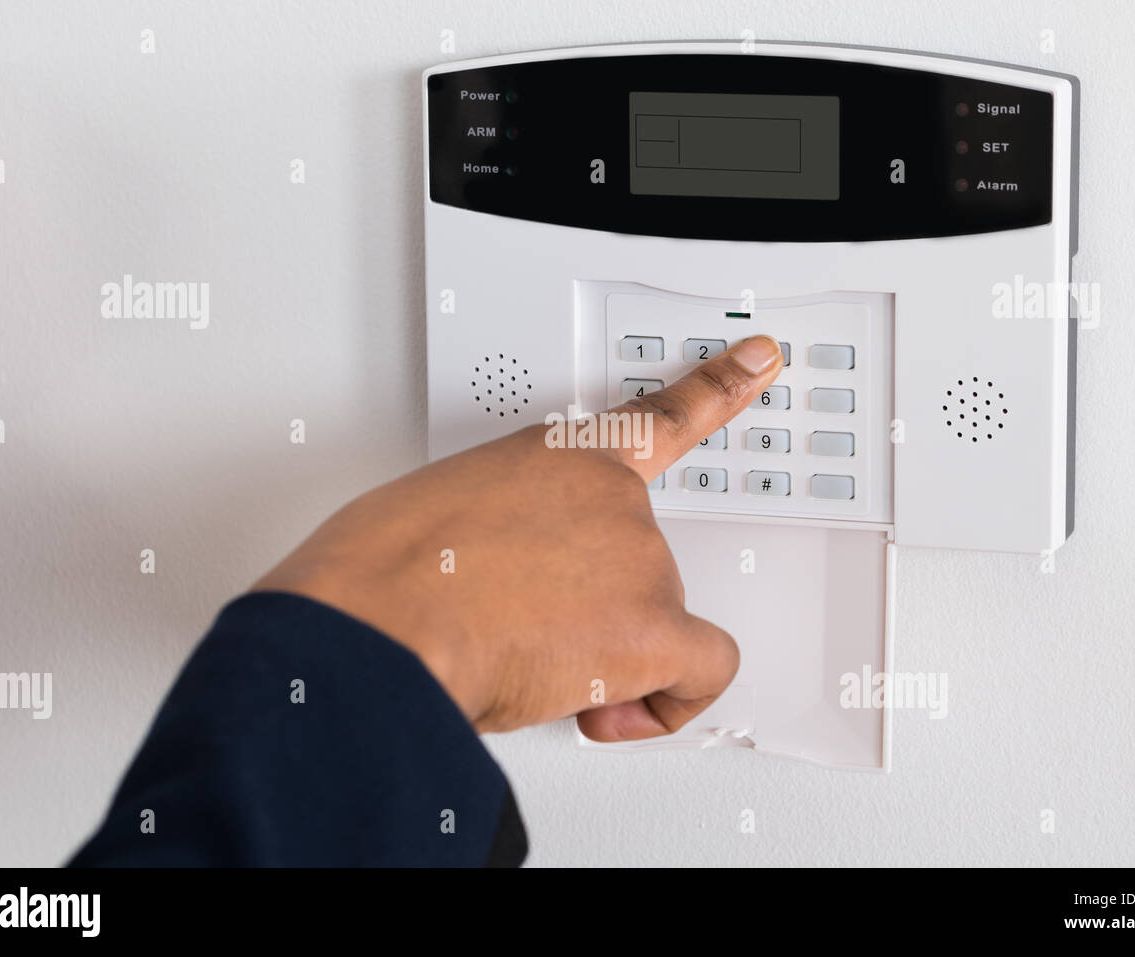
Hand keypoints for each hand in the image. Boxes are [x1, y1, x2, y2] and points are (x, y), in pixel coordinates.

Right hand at [253, 335, 783, 739]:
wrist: (376, 624)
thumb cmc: (379, 575)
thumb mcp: (434, 514)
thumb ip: (496, 529)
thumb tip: (492, 586)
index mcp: (559, 457)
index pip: (657, 418)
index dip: (717, 388)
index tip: (758, 362)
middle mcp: (615, 501)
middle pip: (640, 565)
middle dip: (595, 609)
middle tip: (526, 632)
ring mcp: (640, 562)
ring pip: (656, 625)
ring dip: (607, 656)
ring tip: (530, 666)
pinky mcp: (650, 629)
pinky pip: (703, 671)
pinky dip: (667, 704)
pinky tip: (612, 711)